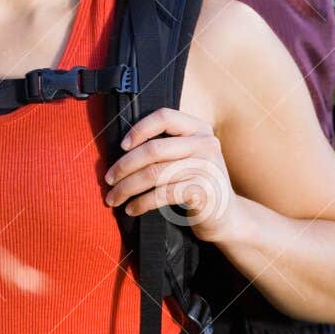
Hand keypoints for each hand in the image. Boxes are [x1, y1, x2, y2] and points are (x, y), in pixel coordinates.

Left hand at [103, 107, 237, 242]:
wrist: (226, 216)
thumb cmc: (197, 185)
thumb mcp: (188, 157)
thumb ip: (167, 146)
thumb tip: (123, 149)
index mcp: (199, 129)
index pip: (164, 117)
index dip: (139, 129)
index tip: (122, 146)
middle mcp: (205, 144)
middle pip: (153, 149)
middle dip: (124, 166)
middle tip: (108, 180)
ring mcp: (206, 168)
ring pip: (154, 174)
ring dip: (127, 188)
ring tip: (113, 199)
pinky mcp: (202, 192)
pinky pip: (162, 194)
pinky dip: (141, 203)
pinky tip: (132, 209)